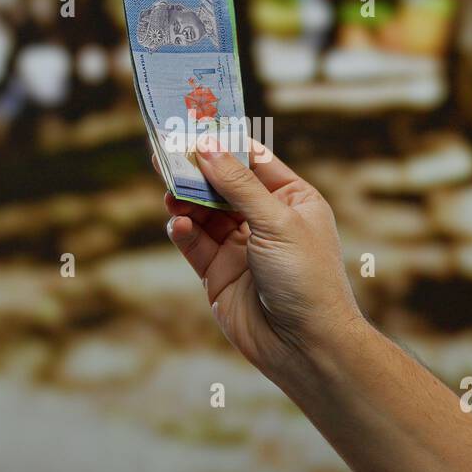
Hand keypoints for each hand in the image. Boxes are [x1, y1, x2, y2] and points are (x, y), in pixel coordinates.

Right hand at [155, 138, 363, 373]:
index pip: (253, 160)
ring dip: (186, 200)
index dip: (225, 142)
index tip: (194, 124)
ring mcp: (242, 247)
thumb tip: (207, 146)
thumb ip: (238, 185)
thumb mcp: (276, 222)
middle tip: (165, 152)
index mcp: (293, 200)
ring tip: (169, 190)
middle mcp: (266, 220)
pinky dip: (184, 231)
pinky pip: (195, 243)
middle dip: (197, 170)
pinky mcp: (219, 274)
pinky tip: (178, 224)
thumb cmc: (306, 279)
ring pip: (204, 212)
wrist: (305, 347)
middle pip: (223, 184)